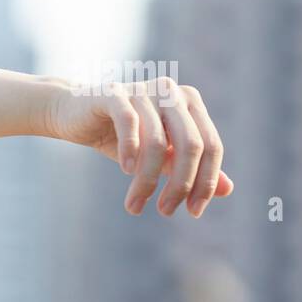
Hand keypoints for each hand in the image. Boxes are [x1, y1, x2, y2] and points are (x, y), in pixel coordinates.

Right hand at [46, 76, 233, 216]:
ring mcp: (143, 90)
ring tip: (135, 205)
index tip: (193, 212)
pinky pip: (129, 123)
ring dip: (147, 180)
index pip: (211, 146)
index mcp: (189, 103)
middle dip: (180, 185)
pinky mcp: (113, 94)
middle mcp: (171, 92)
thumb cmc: (119, 134)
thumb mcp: (158, 154)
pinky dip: (130, 151)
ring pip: (157, 143)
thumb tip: (228, 190)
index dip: (206, 182)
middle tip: (166, 211)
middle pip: (191, 145)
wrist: (73, 113)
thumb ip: (188, 167)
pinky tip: (126, 172)